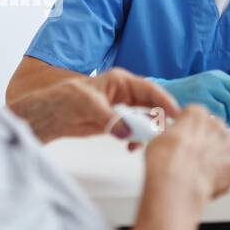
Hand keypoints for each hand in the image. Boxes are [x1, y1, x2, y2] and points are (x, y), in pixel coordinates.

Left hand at [9, 68, 179, 143]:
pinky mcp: (118, 123)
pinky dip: (137, 139)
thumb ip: (109, 119)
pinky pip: (135, 131)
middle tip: (166, 134)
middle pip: (152, 105)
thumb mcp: (87, 105)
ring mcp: (123, 109)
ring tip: (143, 144)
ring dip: (148, 132)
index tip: (177, 114)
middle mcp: (126, 94)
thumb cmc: (66, 100)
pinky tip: (131, 147)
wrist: (52, 116)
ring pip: (146, 120)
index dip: (165, 101)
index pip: (150, 90)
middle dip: (160, 120)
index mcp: (121, 82)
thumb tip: (127, 132)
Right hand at [143, 105, 229, 207]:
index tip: (185, 140)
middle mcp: (216, 124)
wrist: (177, 182)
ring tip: (199, 172)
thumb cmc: (166, 161)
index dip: (190, 131)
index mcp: (196, 114)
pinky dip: (223, 174)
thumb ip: (173, 134)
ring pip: (224, 149)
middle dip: (206, 144)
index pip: (197, 117)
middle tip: (192, 158)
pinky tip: (208, 180)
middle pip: (213, 131)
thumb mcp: (160, 138)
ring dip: (215, 158)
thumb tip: (170, 138)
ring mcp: (229, 143)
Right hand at [150, 70, 229, 125]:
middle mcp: (215, 78)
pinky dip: (223, 119)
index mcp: (219, 76)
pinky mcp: (200, 96)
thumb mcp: (207, 93)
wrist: (161, 95)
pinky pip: (220, 110)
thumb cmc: (186, 99)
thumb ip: (225, 98)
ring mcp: (207, 86)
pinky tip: (218, 123)